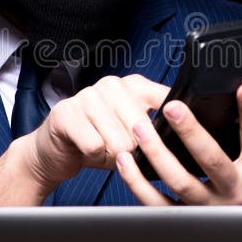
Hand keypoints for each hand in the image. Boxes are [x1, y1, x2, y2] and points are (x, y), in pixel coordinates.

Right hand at [0, 74, 168, 206]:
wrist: (55, 151)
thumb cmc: (98, 143)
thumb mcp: (133, 135)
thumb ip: (156, 132)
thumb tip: (186, 140)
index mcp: (134, 85)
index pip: (166, 100)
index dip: (172, 126)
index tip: (171, 141)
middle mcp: (112, 85)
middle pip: (143, 127)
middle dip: (137, 149)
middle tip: (125, 151)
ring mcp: (87, 95)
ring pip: (120, 139)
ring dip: (114, 155)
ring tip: (104, 149)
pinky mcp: (66, 113)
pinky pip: (94, 145)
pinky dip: (93, 156)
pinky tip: (86, 149)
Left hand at [115, 81, 241, 241]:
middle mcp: (235, 192)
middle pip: (211, 160)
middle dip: (191, 132)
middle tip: (172, 106)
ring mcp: (208, 210)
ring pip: (179, 181)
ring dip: (156, 154)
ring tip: (140, 127)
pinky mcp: (186, 221)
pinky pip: (157, 203)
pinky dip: (137, 183)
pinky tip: (124, 160)